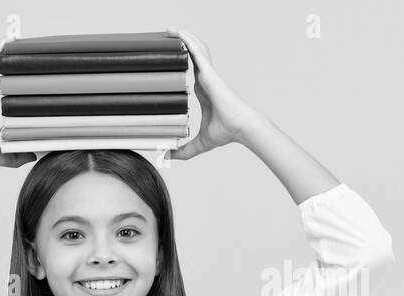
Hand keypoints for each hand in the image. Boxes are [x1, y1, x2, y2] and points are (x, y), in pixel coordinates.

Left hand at [166, 27, 266, 160]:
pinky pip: (197, 52)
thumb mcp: (199, 143)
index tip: (163, 57)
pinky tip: (178, 33)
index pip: (186, 70)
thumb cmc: (227, 132)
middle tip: (161, 38)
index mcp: (202, 89)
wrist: (241, 127)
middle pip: (189, 55)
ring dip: (182, 37)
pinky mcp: (209, 73)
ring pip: (194, 49)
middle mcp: (204, 79)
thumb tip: (167, 158)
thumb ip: (183, 150)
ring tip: (168, 29)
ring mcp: (207, 74)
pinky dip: (188, 41)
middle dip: (177, 45)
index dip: (176, 61)